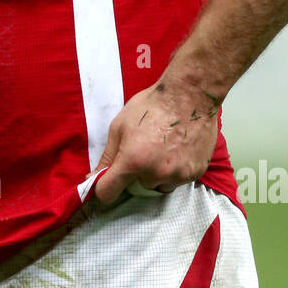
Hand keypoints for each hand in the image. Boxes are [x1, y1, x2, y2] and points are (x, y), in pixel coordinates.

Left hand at [93, 78, 219, 205]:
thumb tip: (93, 178)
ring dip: (157, 174)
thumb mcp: (120, 126)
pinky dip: (175, 170)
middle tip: (145, 148)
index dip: (103, 189)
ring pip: (159, 185)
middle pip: (137, 187)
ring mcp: (177, 175)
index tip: (106, 183)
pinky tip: (178, 149)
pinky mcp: (195, 174)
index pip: (108, 193)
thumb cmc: (151, 105)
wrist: (191, 95)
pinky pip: (177, 180)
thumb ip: (107, 157)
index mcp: (133, 161)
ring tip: (164, 148)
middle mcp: (155, 173)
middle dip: (137, 173)